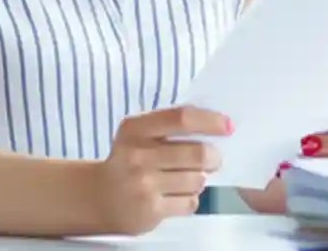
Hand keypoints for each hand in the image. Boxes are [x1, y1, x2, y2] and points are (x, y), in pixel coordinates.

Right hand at [94, 106, 232, 234]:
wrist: (100, 196)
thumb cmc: (129, 159)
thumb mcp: (138, 133)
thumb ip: (170, 124)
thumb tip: (216, 124)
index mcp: (136, 129)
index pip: (182, 118)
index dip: (210, 121)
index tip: (228, 125)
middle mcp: (138, 155)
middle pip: (197, 153)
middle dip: (214, 157)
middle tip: (214, 159)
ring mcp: (144, 184)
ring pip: (197, 179)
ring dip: (200, 179)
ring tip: (188, 178)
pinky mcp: (151, 210)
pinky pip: (190, 202)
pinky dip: (190, 198)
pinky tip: (176, 194)